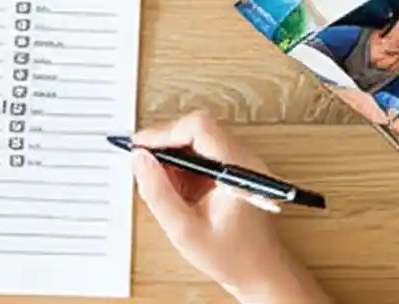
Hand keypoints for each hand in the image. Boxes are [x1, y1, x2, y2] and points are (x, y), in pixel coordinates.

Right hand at [131, 112, 330, 303]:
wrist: (259, 272)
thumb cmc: (231, 256)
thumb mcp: (185, 230)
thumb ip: (159, 193)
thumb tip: (140, 159)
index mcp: (237, 168)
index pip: (199, 127)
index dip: (164, 132)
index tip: (140, 147)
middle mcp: (242, 159)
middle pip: (196, 129)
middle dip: (164, 144)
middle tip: (144, 165)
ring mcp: (238, 163)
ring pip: (196, 140)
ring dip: (172, 157)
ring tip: (161, 187)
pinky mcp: (231, 170)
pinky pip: (201, 155)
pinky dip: (181, 167)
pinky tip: (175, 192)